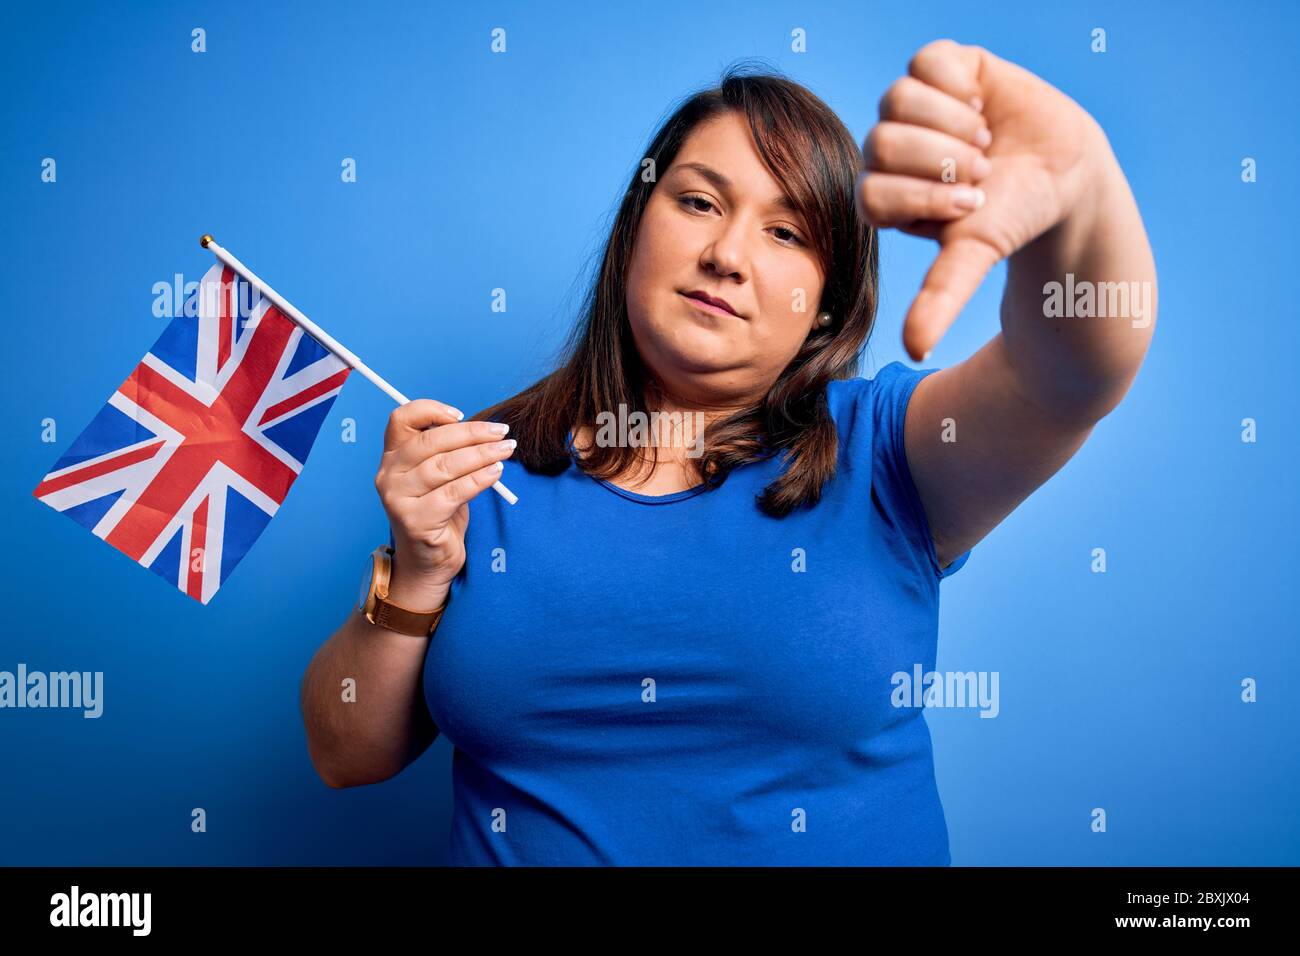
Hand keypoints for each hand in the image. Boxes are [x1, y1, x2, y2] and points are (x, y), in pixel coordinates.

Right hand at [373, 401, 515, 602]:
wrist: (428, 560)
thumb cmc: (438, 513)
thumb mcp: (437, 477)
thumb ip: (446, 451)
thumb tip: (484, 430)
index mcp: (392, 457)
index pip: (401, 419)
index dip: (430, 410)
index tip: (460, 415)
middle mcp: (389, 475)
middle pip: (430, 440)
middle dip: (472, 433)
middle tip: (502, 432)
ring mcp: (399, 499)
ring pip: (444, 466)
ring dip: (481, 454)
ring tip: (506, 450)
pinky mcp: (416, 521)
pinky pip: (454, 492)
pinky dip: (479, 479)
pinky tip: (496, 472)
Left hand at [858, 39, 1109, 359]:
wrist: (1063, 172)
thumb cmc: (1011, 217)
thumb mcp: (974, 256)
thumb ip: (940, 297)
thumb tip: (914, 350)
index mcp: (883, 196)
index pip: (871, 194)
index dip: (924, 199)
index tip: (971, 206)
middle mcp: (888, 151)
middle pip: (881, 144)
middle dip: (942, 162)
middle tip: (981, 173)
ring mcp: (910, 108)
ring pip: (898, 101)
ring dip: (953, 125)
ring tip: (985, 141)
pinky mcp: (940, 68)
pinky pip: (927, 64)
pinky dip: (961, 86)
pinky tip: (983, 103)